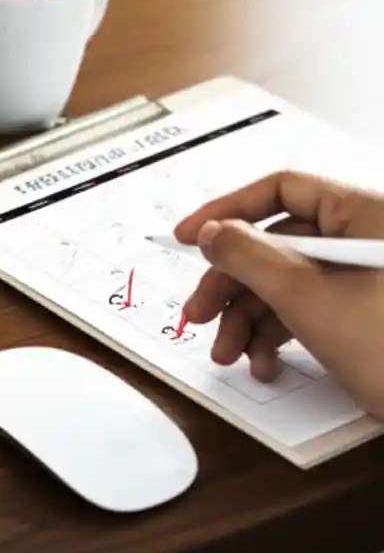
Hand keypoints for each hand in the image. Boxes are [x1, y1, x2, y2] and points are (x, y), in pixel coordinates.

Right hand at [174, 171, 383, 415]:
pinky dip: (282, 334)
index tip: (188, 238)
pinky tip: (267, 363)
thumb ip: (249, 255)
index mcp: (368, 215)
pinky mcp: (373, 313)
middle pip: (279, 242)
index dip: (227, 212)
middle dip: (233, 284)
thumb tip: (212, 232)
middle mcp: (371, 238)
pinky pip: (314, 308)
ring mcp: (372, 278)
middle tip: (199, 314)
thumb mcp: (307, 298)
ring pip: (290, 281)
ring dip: (250, 319)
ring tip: (230, 354)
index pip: (283, 189)